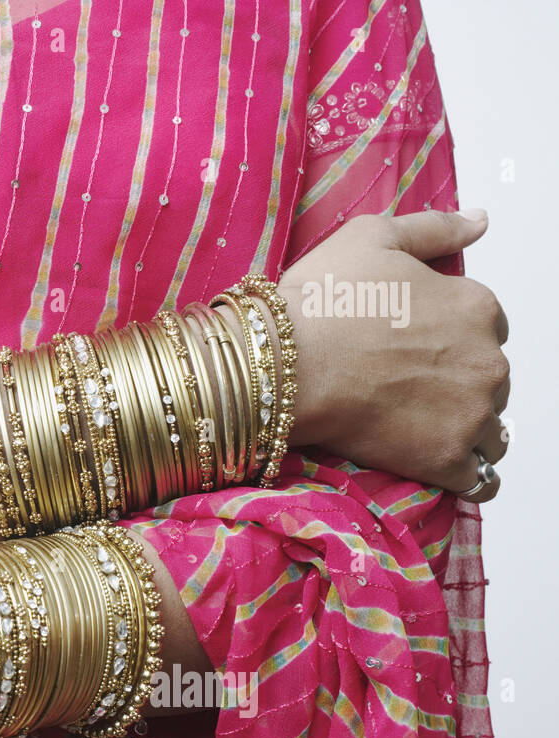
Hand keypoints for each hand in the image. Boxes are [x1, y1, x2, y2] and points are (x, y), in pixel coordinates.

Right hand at [279, 209, 508, 500]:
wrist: (283, 365)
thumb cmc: (320, 301)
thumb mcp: (372, 237)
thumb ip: (434, 227)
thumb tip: (481, 220)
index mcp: (476, 305)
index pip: (488, 327)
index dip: (451, 337)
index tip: (415, 348)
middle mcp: (488, 359)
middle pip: (490, 379)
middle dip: (459, 384)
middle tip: (407, 390)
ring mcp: (471, 413)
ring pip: (491, 430)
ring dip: (467, 429)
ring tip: (421, 429)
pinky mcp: (447, 459)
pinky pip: (481, 479)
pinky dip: (468, 476)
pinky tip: (444, 469)